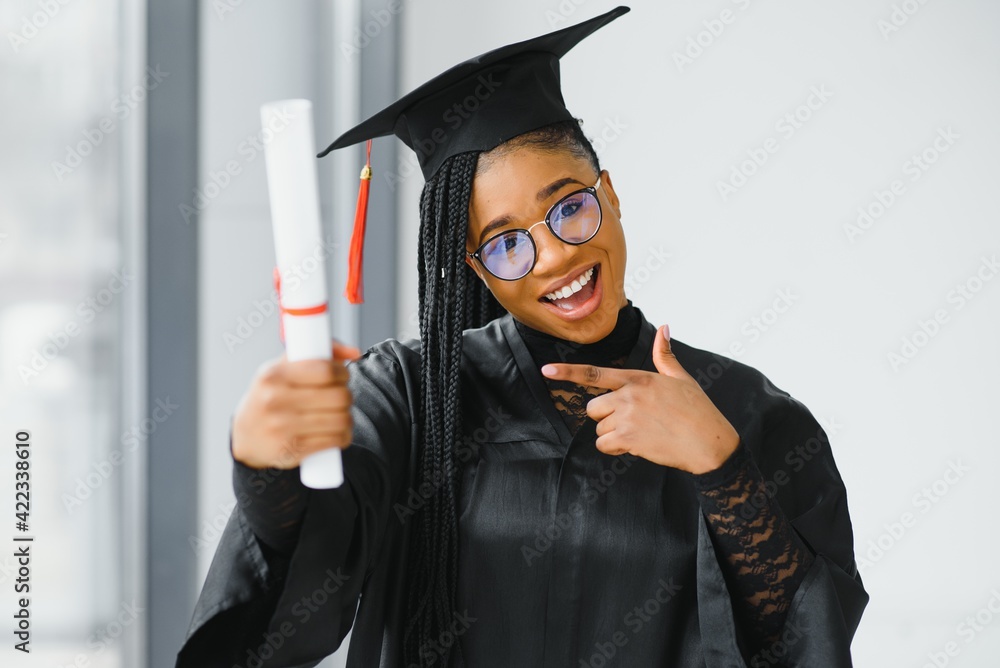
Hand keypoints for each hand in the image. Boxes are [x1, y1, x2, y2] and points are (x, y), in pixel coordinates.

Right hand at [231, 340, 361, 469]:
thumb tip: (353, 352)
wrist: (246, 436)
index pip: (325, 370)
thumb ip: (317, 353)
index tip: (343, 376)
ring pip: (341, 419)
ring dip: (348, 417)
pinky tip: (338, 432)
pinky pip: (335, 440)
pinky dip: (344, 436)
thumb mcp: (283, 368)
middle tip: (341, 396)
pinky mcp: (292, 450)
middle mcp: (275, 400)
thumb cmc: (271, 396)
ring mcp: (282, 428)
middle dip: (347, 395)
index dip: (342, 372)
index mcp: (274, 375)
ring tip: (340, 414)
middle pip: (338, 396)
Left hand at [540, 324, 738, 474]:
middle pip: (593, 407)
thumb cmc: (698, 410)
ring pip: (599, 427)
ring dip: (613, 433)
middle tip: (633, 421)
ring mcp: (627, 416)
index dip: (567, 372)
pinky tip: (637, 445)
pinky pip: (604, 444)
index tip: (546, 371)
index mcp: (638, 378)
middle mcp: (629, 395)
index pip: (595, 373)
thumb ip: (665, 355)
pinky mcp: (629, 438)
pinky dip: (615, 449)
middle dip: (606, 416)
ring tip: (641, 433)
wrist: (709, 443)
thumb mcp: (681, 378)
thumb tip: (664, 327)